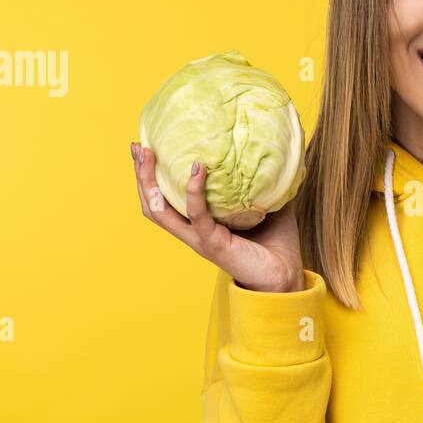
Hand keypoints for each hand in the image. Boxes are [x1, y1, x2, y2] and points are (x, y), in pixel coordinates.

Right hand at [131, 141, 304, 291]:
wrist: (285, 276)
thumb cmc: (276, 244)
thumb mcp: (267, 205)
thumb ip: (262, 181)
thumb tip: (269, 151)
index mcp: (199, 224)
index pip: (164, 200)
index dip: (150, 176)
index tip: (145, 147)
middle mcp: (193, 231)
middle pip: (152, 204)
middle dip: (141, 174)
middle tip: (137, 146)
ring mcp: (199, 238)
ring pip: (161, 211)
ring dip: (150, 181)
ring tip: (148, 153)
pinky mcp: (213, 243)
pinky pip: (197, 214)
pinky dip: (194, 191)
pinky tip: (197, 169)